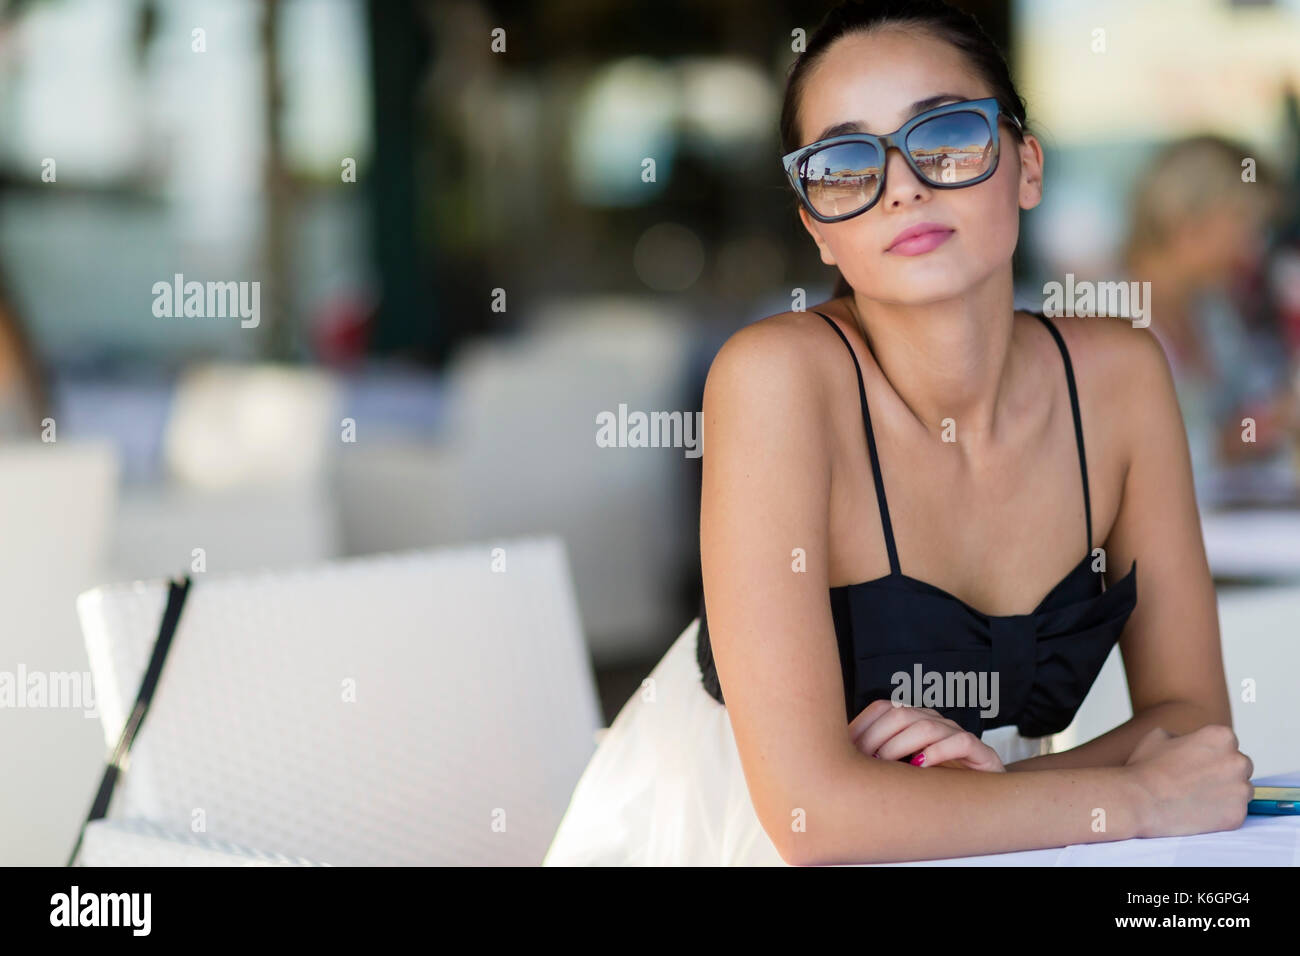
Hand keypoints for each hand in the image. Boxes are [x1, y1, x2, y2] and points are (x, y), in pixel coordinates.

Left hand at [848, 698, 1003, 771]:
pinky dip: (939, 752)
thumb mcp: (897, 770)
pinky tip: (921, 767)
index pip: (883, 708)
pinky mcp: (981, 754)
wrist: (981, 801)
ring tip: (886, 765)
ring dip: (900, 745)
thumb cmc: (932, 785)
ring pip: (926, 726)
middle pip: (901, 714)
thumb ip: (875, 758)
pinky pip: (961, 742)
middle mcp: (935, 721)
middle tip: (863, 762)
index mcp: (913, 719)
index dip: (863, 726)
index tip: (847, 750)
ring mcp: (958, 735)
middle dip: (876, 738)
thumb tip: (839, 755)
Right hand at [1123, 724, 1253, 837]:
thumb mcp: (1159, 735)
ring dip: (1226, 794)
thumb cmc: (1146, 766)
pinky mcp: (1238, 816)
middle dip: (1224, 773)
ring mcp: (1240, 790)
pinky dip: (1220, 814)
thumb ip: (1183, 736)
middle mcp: (1238, 761)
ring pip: (1241, 791)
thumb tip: (1188, 743)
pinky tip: (1197, 811)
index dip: (1210, 754)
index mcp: (1221, 736)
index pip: (1227, 744)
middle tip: (1197, 781)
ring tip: (1196, 798)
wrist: (1140, 800)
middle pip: (1240, 767)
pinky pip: (1235, 813)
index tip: (1195, 763)